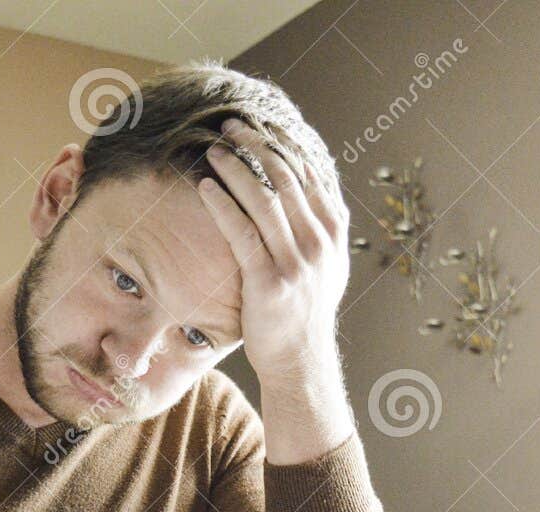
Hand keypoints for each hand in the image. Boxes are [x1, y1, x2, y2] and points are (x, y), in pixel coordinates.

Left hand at [198, 118, 351, 390]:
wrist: (300, 358)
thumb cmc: (304, 309)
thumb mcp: (327, 264)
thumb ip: (321, 225)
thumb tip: (313, 182)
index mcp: (334, 232)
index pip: (310, 172)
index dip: (281, 142)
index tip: (258, 123)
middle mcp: (320, 242)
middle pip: (285, 177)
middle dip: (255, 145)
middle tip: (230, 126)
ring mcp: (297, 262)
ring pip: (263, 198)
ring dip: (235, 167)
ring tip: (212, 149)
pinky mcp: (269, 281)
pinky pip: (242, 232)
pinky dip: (222, 204)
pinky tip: (205, 187)